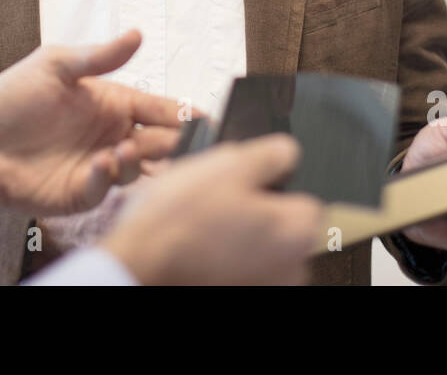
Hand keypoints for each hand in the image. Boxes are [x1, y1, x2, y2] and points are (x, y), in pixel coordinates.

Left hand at [0, 29, 181, 215]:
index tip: (208, 119)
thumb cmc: (12, 99)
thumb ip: (97, 57)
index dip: (185, 114)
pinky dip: (112, 177)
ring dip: (143, 160)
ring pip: (142, 168)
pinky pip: (108, 188)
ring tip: (128, 148)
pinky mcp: (82, 192)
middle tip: (173, 140)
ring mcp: (100, 165)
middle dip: (173, 141)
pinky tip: (103, 162)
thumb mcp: (54, 65)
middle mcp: (113, 135)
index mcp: (114, 103)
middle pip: (161, 141)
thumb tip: (137, 34)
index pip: (160, 109)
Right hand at [99, 133, 324, 284]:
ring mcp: (265, 288)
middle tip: (218, 203)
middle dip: (256, 214)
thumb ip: (272, 154)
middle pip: (283, 228)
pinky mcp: (238, 294)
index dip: (273, 186)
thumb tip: (288, 152)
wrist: (140, 266)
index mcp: (297, 232)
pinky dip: (224, 261)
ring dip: (238, 239)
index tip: (247, 184)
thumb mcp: (228, 165)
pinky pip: (239, 271)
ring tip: (201, 227)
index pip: (306, 199)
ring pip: (258, 251)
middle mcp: (291, 268)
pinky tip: (198, 249)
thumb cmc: (180, 223)